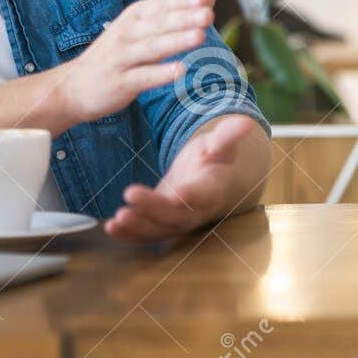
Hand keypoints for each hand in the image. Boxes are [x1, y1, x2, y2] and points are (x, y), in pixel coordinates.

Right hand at [50, 0, 214, 124]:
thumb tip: (203, 3)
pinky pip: (143, 77)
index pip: (161, 3)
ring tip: (200, 36)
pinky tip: (180, 71)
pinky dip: (161, 74)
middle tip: (208, 13)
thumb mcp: (135, 29)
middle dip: (184, 17)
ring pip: (152, 47)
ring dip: (176, 41)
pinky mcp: (120, 82)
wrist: (73, 86)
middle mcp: (127, 33)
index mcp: (133, 17)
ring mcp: (122, 58)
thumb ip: (165, 18)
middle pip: (159, 23)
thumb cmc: (115, 55)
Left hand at [104, 114, 257, 242]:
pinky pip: (146, 235)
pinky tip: (111, 227)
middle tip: (128, 199)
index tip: (175, 193)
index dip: (185, 197)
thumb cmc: (214, 158)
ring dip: (136, 228)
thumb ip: (228, 136)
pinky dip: (129, 235)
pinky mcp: (161, 225)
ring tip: (116, 220)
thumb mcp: (220, 144)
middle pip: (174, 217)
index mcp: (210, 190)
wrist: (208, 179)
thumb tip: (245, 122)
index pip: (197, 196)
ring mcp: (177, 222)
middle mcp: (195, 211)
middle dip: (151, 211)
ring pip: (158, 231)